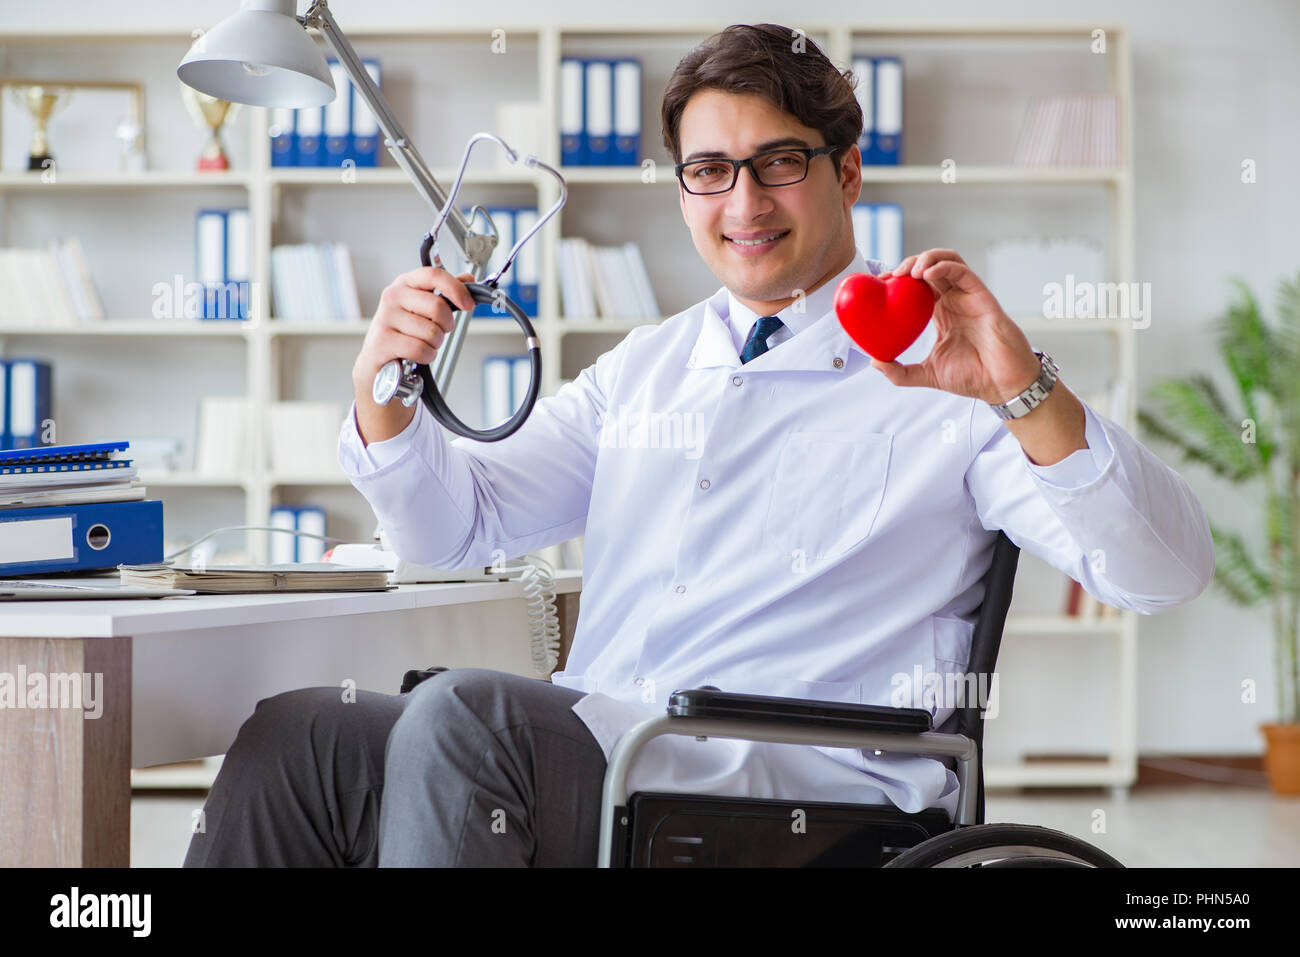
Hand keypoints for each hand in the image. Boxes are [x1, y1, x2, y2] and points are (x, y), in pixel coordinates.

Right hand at [352, 264, 476, 389]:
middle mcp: (393, 296)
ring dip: (435, 344)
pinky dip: (426, 356)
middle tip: (438, 331)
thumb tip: (467, 280)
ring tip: (422, 343)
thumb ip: (445, 292)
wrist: (376, 359)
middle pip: (438, 307)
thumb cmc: (402, 331)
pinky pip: (421, 349)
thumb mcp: (422, 307)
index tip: (468, 304)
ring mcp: (386, 317)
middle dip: (446, 325)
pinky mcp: (383, 340)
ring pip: (432, 332)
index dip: (456, 289)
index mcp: (405, 283)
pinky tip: (417, 355)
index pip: (434, 275)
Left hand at [871, 249, 1041, 405]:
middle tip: (890, 277)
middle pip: (929, 268)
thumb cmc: (972, 377)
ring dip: (925, 259)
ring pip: (946, 261)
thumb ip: (900, 372)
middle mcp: (953, 301)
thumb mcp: (927, 374)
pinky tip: (925, 274)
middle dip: (908, 264)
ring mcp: (967, 297)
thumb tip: (874, 362)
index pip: (916, 287)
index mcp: (940, 314)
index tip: (878, 285)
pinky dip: (942, 266)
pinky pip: (961, 271)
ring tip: (908, 272)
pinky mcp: (981, 296)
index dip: (897, 281)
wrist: (1001, 385)